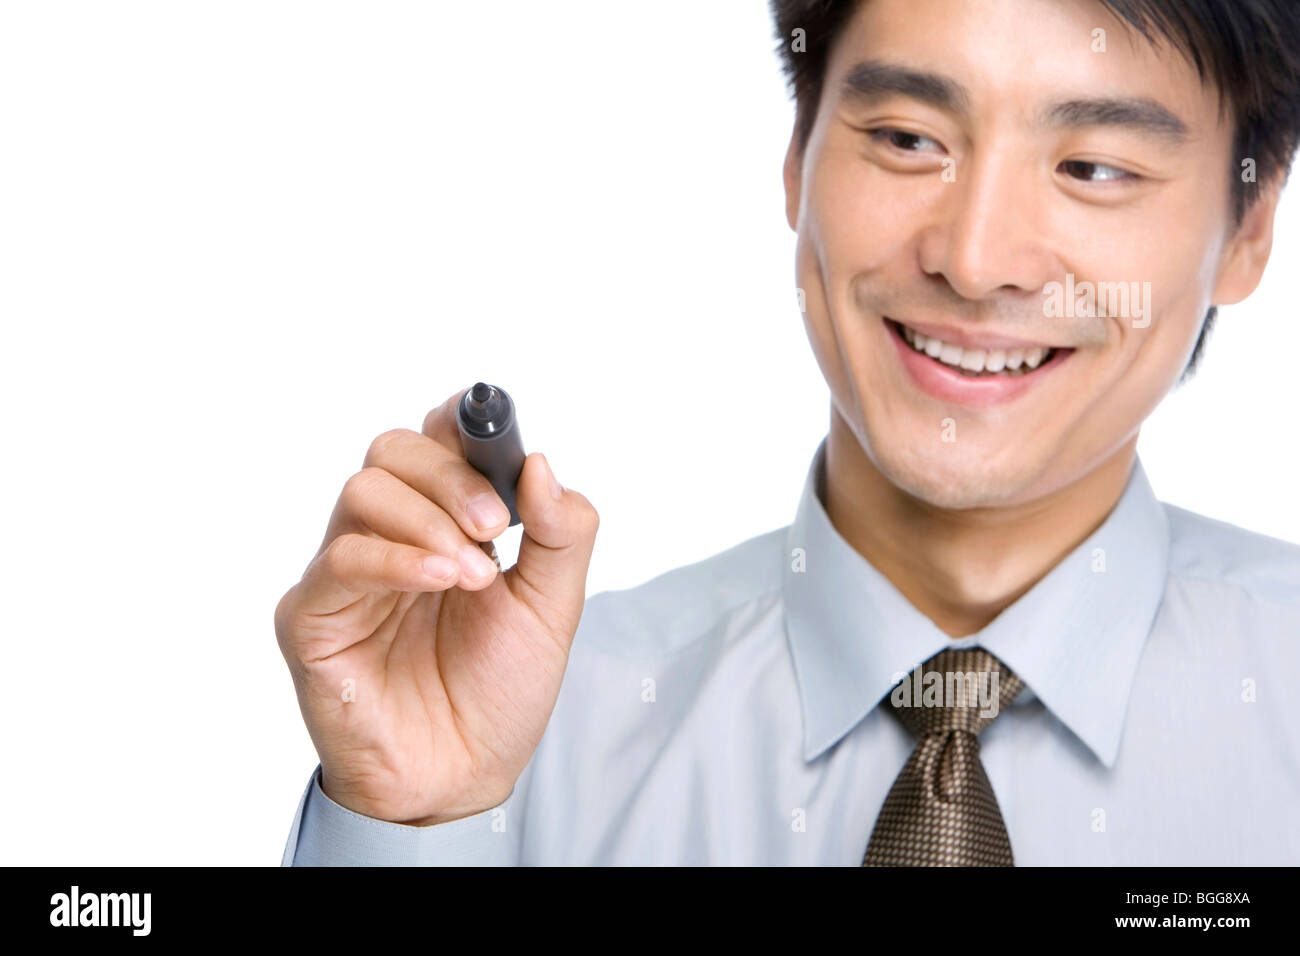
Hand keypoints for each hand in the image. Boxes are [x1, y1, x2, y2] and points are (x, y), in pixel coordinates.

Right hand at [275, 387, 598, 824]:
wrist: (464, 776)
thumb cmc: (499, 689)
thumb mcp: (554, 607)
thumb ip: (560, 533)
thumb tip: (540, 463)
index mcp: (445, 519)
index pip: (436, 437)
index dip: (463, 423)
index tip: (498, 436)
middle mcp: (391, 534)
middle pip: (394, 450)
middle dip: (450, 476)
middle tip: (495, 525)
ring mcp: (347, 572)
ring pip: (364, 492)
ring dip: (428, 521)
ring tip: (474, 574)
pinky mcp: (313, 616)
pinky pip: (340, 560)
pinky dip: (395, 559)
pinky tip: (438, 580)